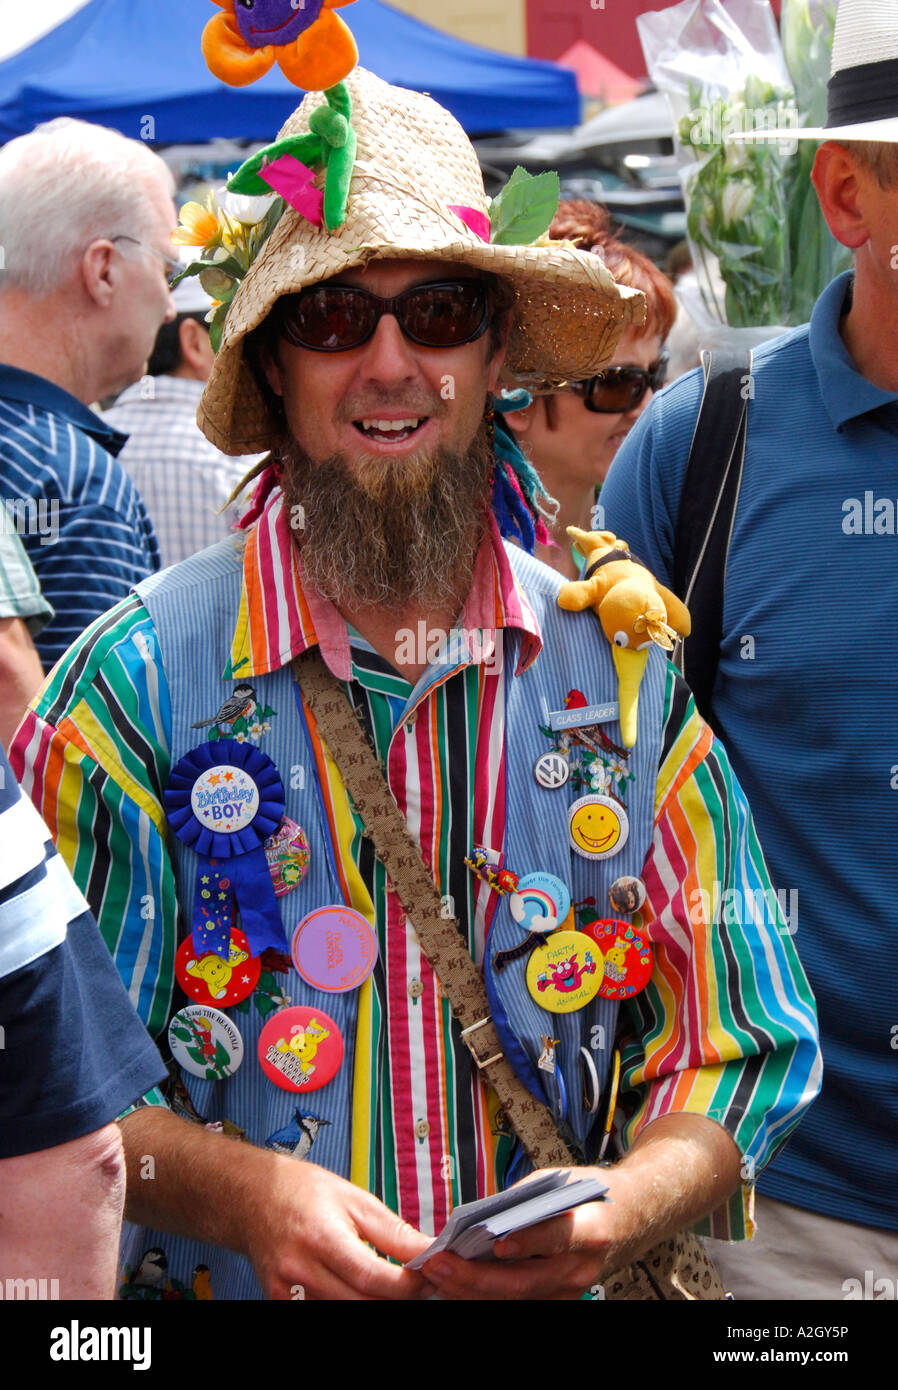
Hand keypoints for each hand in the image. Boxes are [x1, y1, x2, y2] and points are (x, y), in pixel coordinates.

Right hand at [244, 1156, 432, 1299]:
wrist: (252, 1198)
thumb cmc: (303, 1192)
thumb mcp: (355, 1199)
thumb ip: (394, 1231)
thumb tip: (430, 1251)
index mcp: (321, 1237)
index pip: (372, 1276)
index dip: (407, 1284)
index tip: (428, 1276)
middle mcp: (300, 1271)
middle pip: (363, 1302)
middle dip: (397, 1297)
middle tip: (417, 1283)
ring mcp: (287, 1293)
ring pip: (346, 1311)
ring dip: (374, 1301)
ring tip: (389, 1282)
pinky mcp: (281, 1304)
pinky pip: (326, 1311)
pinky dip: (349, 1302)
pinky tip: (359, 1287)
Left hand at [419, 1114, 743, 1300]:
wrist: (631, 1219)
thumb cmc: (589, 1194)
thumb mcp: (560, 1182)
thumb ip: (525, 1200)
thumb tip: (480, 1218)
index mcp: (590, 1228)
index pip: (557, 1237)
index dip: (528, 1241)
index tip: (496, 1243)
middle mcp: (583, 1268)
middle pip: (526, 1281)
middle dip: (476, 1276)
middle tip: (439, 1262)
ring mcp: (573, 1290)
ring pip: (518, 1300)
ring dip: (473, 1290)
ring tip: (437, 1275)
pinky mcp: (562, 1300)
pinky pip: (521, 1303)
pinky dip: (486, 1296)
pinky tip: (457, 1285)